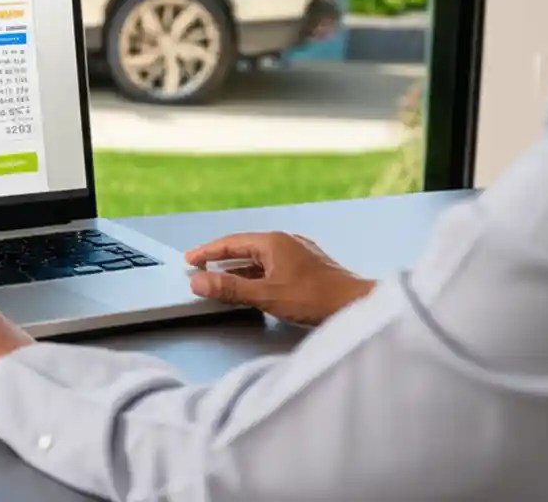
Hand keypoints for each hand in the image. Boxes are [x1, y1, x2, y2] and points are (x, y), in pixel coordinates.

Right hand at [186, 233, 375, 325]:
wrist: (358, 305)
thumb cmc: (315, 298)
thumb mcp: (266, 295)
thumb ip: (230, 288)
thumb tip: (198, 281)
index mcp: (273, 242)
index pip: (231, 242)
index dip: (207, 251)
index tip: (190, 260)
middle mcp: (286, 242)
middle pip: (245, 248)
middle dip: (221, 259)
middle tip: (200, 268)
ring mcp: (298, 254)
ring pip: (260, 259)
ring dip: (238, 269)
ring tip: (220, 279)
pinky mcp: (307, 268)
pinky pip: (273, 266)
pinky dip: (256, 275)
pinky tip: (253, 287)